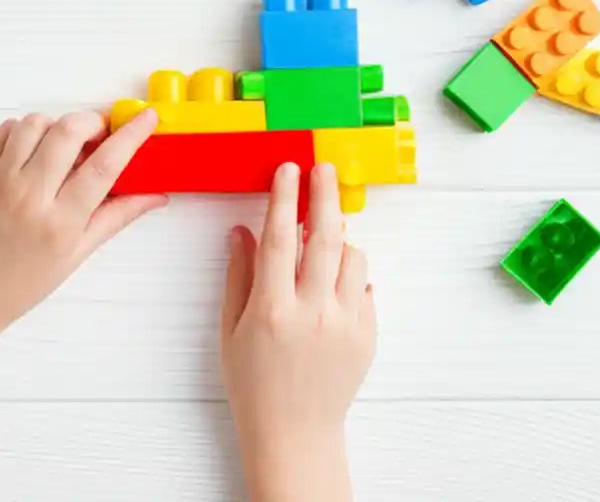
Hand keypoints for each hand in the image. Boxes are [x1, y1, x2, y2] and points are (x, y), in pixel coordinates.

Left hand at [0, 110, 165, 337]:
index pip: (106, 166)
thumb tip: (155, 196)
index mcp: (60, 223)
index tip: (147, 118)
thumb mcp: (75, 256)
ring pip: (36, 123)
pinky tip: (33, 151)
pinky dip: (26, 130)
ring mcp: (0, 180)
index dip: (131, 135)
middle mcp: (30, 196)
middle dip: (93, 122)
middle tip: (99, 135)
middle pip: (70, 131)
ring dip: (58, 125)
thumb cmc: (18, 283)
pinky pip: (6, 130)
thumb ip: (115, 218)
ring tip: (63, 146)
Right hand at [221, 162, 375, 501]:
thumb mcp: (230, 329)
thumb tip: (242, 229)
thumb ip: (239, 275)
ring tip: (321, 239)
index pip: (279, 237)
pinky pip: (364, 287)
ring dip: (338, 238)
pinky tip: (331, 285)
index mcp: (272, 309)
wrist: (294, 431)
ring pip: (353, 257)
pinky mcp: (368, 335)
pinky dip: (350, 276)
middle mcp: (312, 312)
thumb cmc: (254, 383)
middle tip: (324, 168)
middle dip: (324, 194)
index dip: (283, 197)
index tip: (288, 168)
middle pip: (325, 236)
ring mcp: (345, 324)